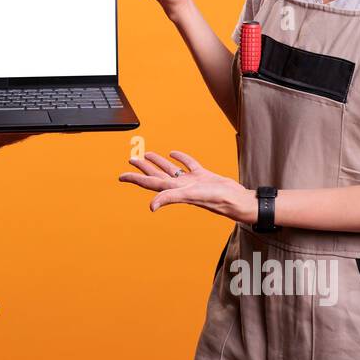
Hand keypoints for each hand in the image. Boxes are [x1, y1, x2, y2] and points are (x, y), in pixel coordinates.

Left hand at [117, 149, 253, 220]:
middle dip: (143, 168)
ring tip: (148, 154)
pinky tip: (174, 153)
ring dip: (158, 162)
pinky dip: (180, 158)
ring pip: (170, 169)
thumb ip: (170, 197)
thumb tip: (151, 206)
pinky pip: (188, 165)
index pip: (149, 183)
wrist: (237, 200)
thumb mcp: (190, 195)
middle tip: (131, 160)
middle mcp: (180, 186)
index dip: (134, 179)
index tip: (121, 176)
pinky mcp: (203, 176)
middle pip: (156, 175)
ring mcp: (191, 181)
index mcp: (174, 190)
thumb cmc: (216, 200)